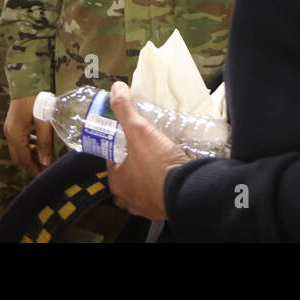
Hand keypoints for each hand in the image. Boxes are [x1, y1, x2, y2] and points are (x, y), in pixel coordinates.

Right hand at [4, 96, 52, 176]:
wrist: (26, 82)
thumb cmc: (37, 101)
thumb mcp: (44, 122)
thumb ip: (44, 143)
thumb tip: (45, 162)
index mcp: (16, 135)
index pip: (24, 159)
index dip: (34, 169)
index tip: (44, 175)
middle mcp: (9, 134)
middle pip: (18, 157)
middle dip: (31, 163)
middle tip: (46, 166)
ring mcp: (9, 129)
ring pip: (18, 149)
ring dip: (30, 154)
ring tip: (45, 154)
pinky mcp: (12, 125)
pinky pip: (19, 141)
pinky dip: (28, 145)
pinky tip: (40, 142)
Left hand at [104, 81, 189, 221]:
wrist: (188, 191)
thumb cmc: (157, 165)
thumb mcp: (139, 131)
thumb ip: (126, 110)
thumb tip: (116, 89)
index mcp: (117, 182)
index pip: (111, 162)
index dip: (118, 149)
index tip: (127, 139)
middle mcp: (129, 198)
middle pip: (126, 178)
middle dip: (132, 166)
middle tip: (143, 150)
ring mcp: (147, 207)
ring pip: (141, 190)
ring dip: (146, 179)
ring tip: (157, 162)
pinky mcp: (165, 210)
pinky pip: (159, 197)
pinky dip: (162, 187)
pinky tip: (170, 175)